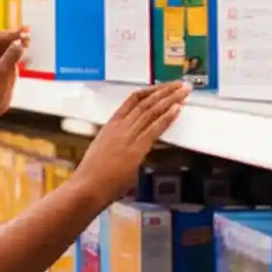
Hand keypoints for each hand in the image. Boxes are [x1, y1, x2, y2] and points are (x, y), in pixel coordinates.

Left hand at [0, 29, 27, 121]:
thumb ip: (8, 58)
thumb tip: (19, 43)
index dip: (9, 34)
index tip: (22, 33)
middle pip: (2, 40)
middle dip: (15, 37)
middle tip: (28, 34)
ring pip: (8, 48)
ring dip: (18, 44)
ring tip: (29, 41)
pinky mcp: (2, 68)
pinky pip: (12, 57)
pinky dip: (20, 54)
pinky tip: (28, 52)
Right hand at [73, 82, 190, 200]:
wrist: (87, 186)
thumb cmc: (92, 176)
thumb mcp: (102, 152)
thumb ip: (117, 145)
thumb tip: (129, 149)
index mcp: (110, 125)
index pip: (132, 100)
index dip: (149, 91)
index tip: (162, 86)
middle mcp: (119, 126)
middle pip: (145, 102)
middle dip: (164, 91)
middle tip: (179, 84)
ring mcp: (127, 136)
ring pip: (151, 111)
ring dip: (170, 99)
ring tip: (183, 91)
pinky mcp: (136, 148)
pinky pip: (155, 128)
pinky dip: (167, 117)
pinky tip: (178, 109)